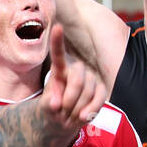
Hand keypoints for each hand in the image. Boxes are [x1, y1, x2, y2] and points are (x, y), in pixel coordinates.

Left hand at [41, 25, 104, 142]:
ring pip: (88, 91)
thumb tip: (56, 104)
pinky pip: (100, 97)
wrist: (64, 119)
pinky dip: (92, 109)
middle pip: (77, 80)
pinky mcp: (100, 89)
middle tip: (61, 111)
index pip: (58, 54)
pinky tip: (83, 117)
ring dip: (78, 107)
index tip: (57, 27)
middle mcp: (76, 69)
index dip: (58, 41)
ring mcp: (89, 78)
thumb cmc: (52, 109)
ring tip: (68, 114)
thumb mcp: (45, 108)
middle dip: (70, 99)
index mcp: (59, 70)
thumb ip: (48, 105)